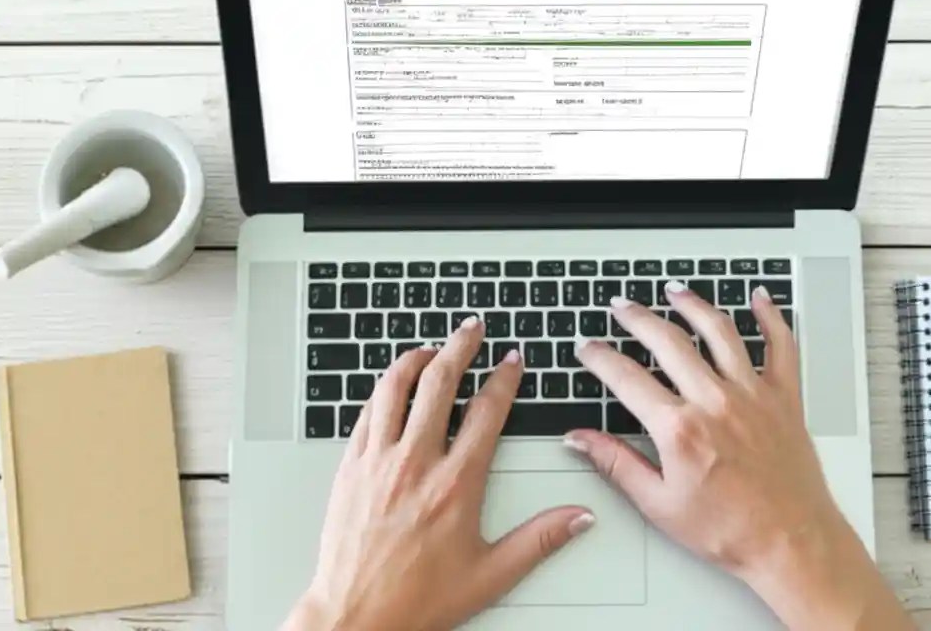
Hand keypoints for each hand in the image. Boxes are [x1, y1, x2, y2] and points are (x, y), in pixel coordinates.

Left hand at [284, 317, 594, 630]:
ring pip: (395, 387)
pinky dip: (383, 389)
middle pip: (439, 382)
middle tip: (472, 329)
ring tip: (431, 347)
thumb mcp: (491, 574)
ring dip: (415, 358)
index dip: (504, 379)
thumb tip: (579, 517)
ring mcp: (378, 461)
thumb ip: (539, 540)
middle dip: (460, 347)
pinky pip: (366, 412)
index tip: (512, 361)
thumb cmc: (418, 599)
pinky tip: (392, 386)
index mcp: (455, 484)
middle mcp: (415, 462)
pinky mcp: (350, 467)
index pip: (487, 411)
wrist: (355, 615)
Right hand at [568, 283, 913, 630]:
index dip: (600, 357)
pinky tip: (759, 299)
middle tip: (621, 307)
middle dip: (638, 318)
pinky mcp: (785, 399)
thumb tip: (580, 439)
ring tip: (674, 291)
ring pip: (719, 332)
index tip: (588, 347)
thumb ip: (615, 463)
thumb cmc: (731, 532)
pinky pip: (780, 346)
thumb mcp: (658, 504)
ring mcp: (753, 395)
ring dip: (693, 304)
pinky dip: (771, 317)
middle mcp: (716, 402)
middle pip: (668, 341)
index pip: (626, 377)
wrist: (791, 545)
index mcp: (680, 429)